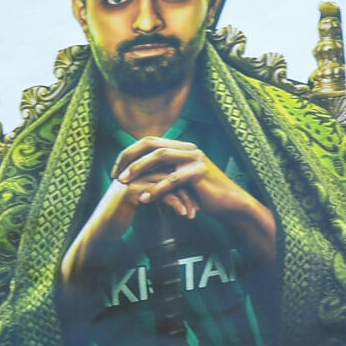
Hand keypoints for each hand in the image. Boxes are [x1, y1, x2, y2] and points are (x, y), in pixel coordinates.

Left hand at [114, 135, 244, 221]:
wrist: (229, 203)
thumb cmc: (203, 194)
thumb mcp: (181, 180)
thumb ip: (164, 172)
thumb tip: (139, 173)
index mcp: (181, 147)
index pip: (148, 142)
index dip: (129, 154)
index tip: (116, 170)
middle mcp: (187, 148)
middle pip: (151, 145)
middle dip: (129, 159)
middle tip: (115, 175)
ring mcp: (195, 158)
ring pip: (160, 157)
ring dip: (139, 170)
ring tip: (124, 184)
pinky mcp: (199, 172)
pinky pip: (173, 179)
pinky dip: (156, 189)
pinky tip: (144, 199)